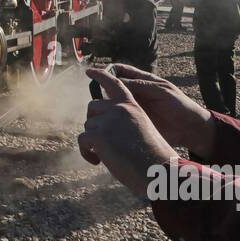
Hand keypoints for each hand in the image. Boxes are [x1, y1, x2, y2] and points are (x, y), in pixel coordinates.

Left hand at [78, 73, 177, 194]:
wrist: (157, 170)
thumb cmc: (153, 156)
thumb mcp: (143, 129)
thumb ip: (126, 122)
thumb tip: (108, 130)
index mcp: (132, 105)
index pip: (114, 83)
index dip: (101, 75)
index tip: (89, 70)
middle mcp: (119, 108)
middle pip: (93, 106)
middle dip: (94, 121)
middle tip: (101, 138)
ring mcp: (107, 120)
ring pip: (87, 125)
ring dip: (92, 140)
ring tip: (105, 155)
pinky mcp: (98, 135)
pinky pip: (82, 140)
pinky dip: (86, 152)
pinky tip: (96, 161)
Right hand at [89, 64, 216, 154]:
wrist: (190, 128)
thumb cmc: (179, 105)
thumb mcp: (161, 91)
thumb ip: (140, 86)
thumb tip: (115, 82)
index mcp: (142, 81)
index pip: (120, 71)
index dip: (105, 70)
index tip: (91, 73)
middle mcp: (134, 93)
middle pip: (112, 88)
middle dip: (100, 89)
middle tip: (91, 94)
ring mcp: (133, 108)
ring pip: (112, 104)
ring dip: (103, 106)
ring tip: (94, 110)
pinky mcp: (134, 122)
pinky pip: (118, 119)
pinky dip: (109, 120)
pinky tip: (102, 123)